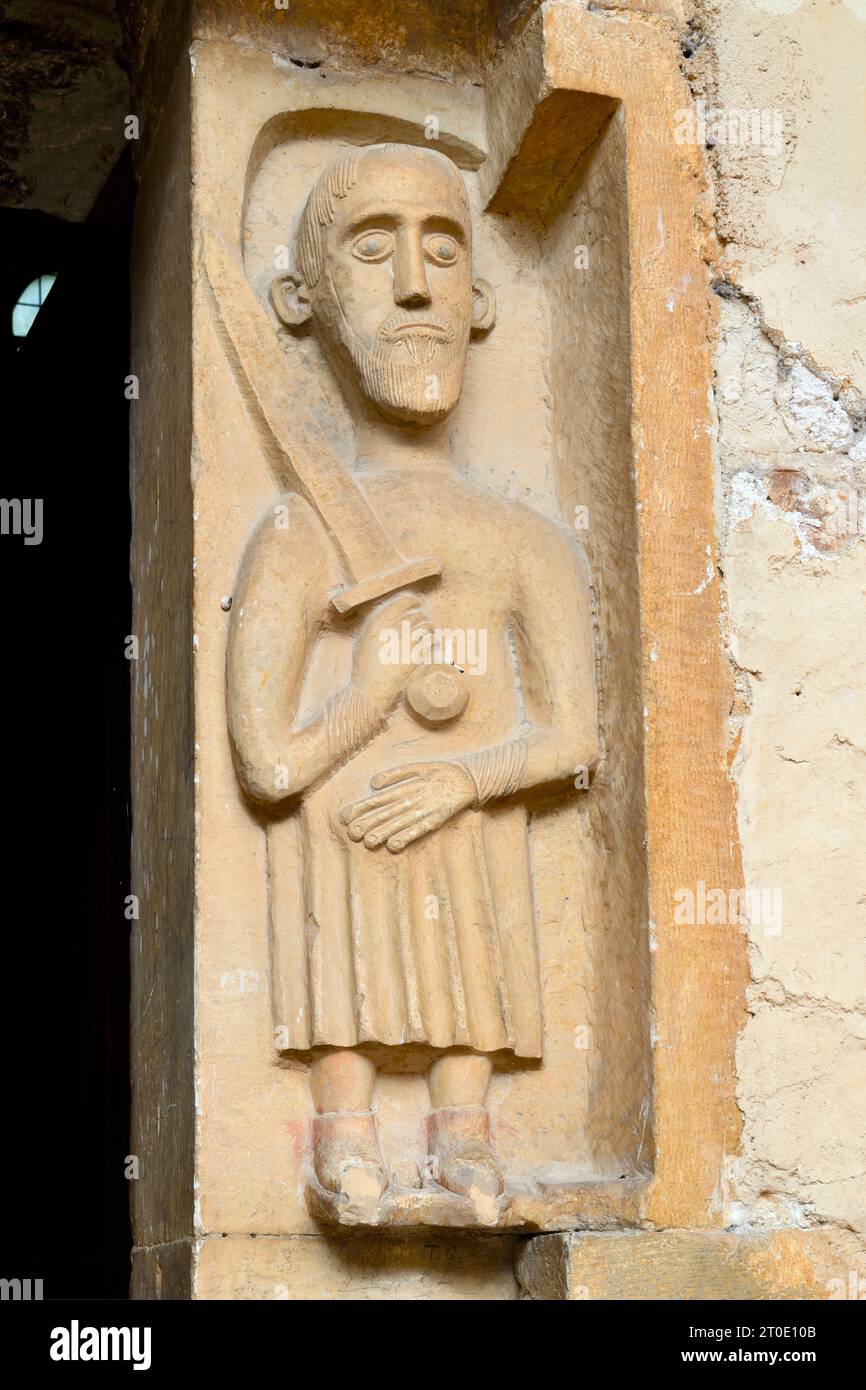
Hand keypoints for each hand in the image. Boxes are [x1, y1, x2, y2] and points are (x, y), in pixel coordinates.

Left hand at [340, 761, 475, 852]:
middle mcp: (411, 799)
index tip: (344, 816)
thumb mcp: (417, 766)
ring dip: (382, 833)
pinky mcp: (434, 820)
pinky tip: (393, 846)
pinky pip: (417, 830)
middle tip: (351, 833)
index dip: (359, 808)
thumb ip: (395, 774)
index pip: (377, 799)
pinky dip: (405, 837)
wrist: (467, 778)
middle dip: (367, 823)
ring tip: (368, 842)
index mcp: (404, 786)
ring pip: (398, 823)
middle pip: (385, 813)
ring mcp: (423, 811)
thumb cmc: (439, 772)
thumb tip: (374, 783)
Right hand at [351, 592, 431, 713]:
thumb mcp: (365, 641)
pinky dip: (435, 644)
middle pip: (418, 613)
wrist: (368, 693)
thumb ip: (379, 624)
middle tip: (424, 630)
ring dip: (431, 632)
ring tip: (429, 640)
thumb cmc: (365, 669)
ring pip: (428, 626)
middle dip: (423, 620)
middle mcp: (392, 627)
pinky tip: (433, 649)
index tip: (417, 610)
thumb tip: (399, 612)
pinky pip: (433, 641)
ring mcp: (405, 641)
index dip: (415, 605)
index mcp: (378, 620)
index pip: (405, 600)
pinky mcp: (416, 655)